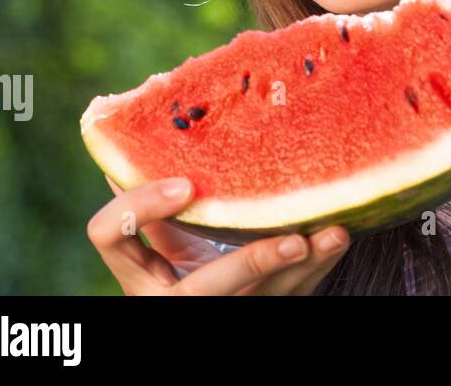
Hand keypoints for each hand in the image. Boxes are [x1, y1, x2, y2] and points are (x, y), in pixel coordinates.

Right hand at [89, 175, 349, 294]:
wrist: (206, 307)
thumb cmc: (182, 270)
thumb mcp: (163, 244)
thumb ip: (156, 209)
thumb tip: (141, 139)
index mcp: (139, 274)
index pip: (113, 238)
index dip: (141, 209)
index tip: (186, 184)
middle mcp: (172, 301)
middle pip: (205, 290)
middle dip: (253, 264)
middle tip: (294, 240)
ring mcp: (220, 309)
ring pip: (265, 297)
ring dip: (305, 266)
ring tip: (333, 235)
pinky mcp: (257, 310)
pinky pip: (294, 293)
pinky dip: (319, 265)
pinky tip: (337, 239)